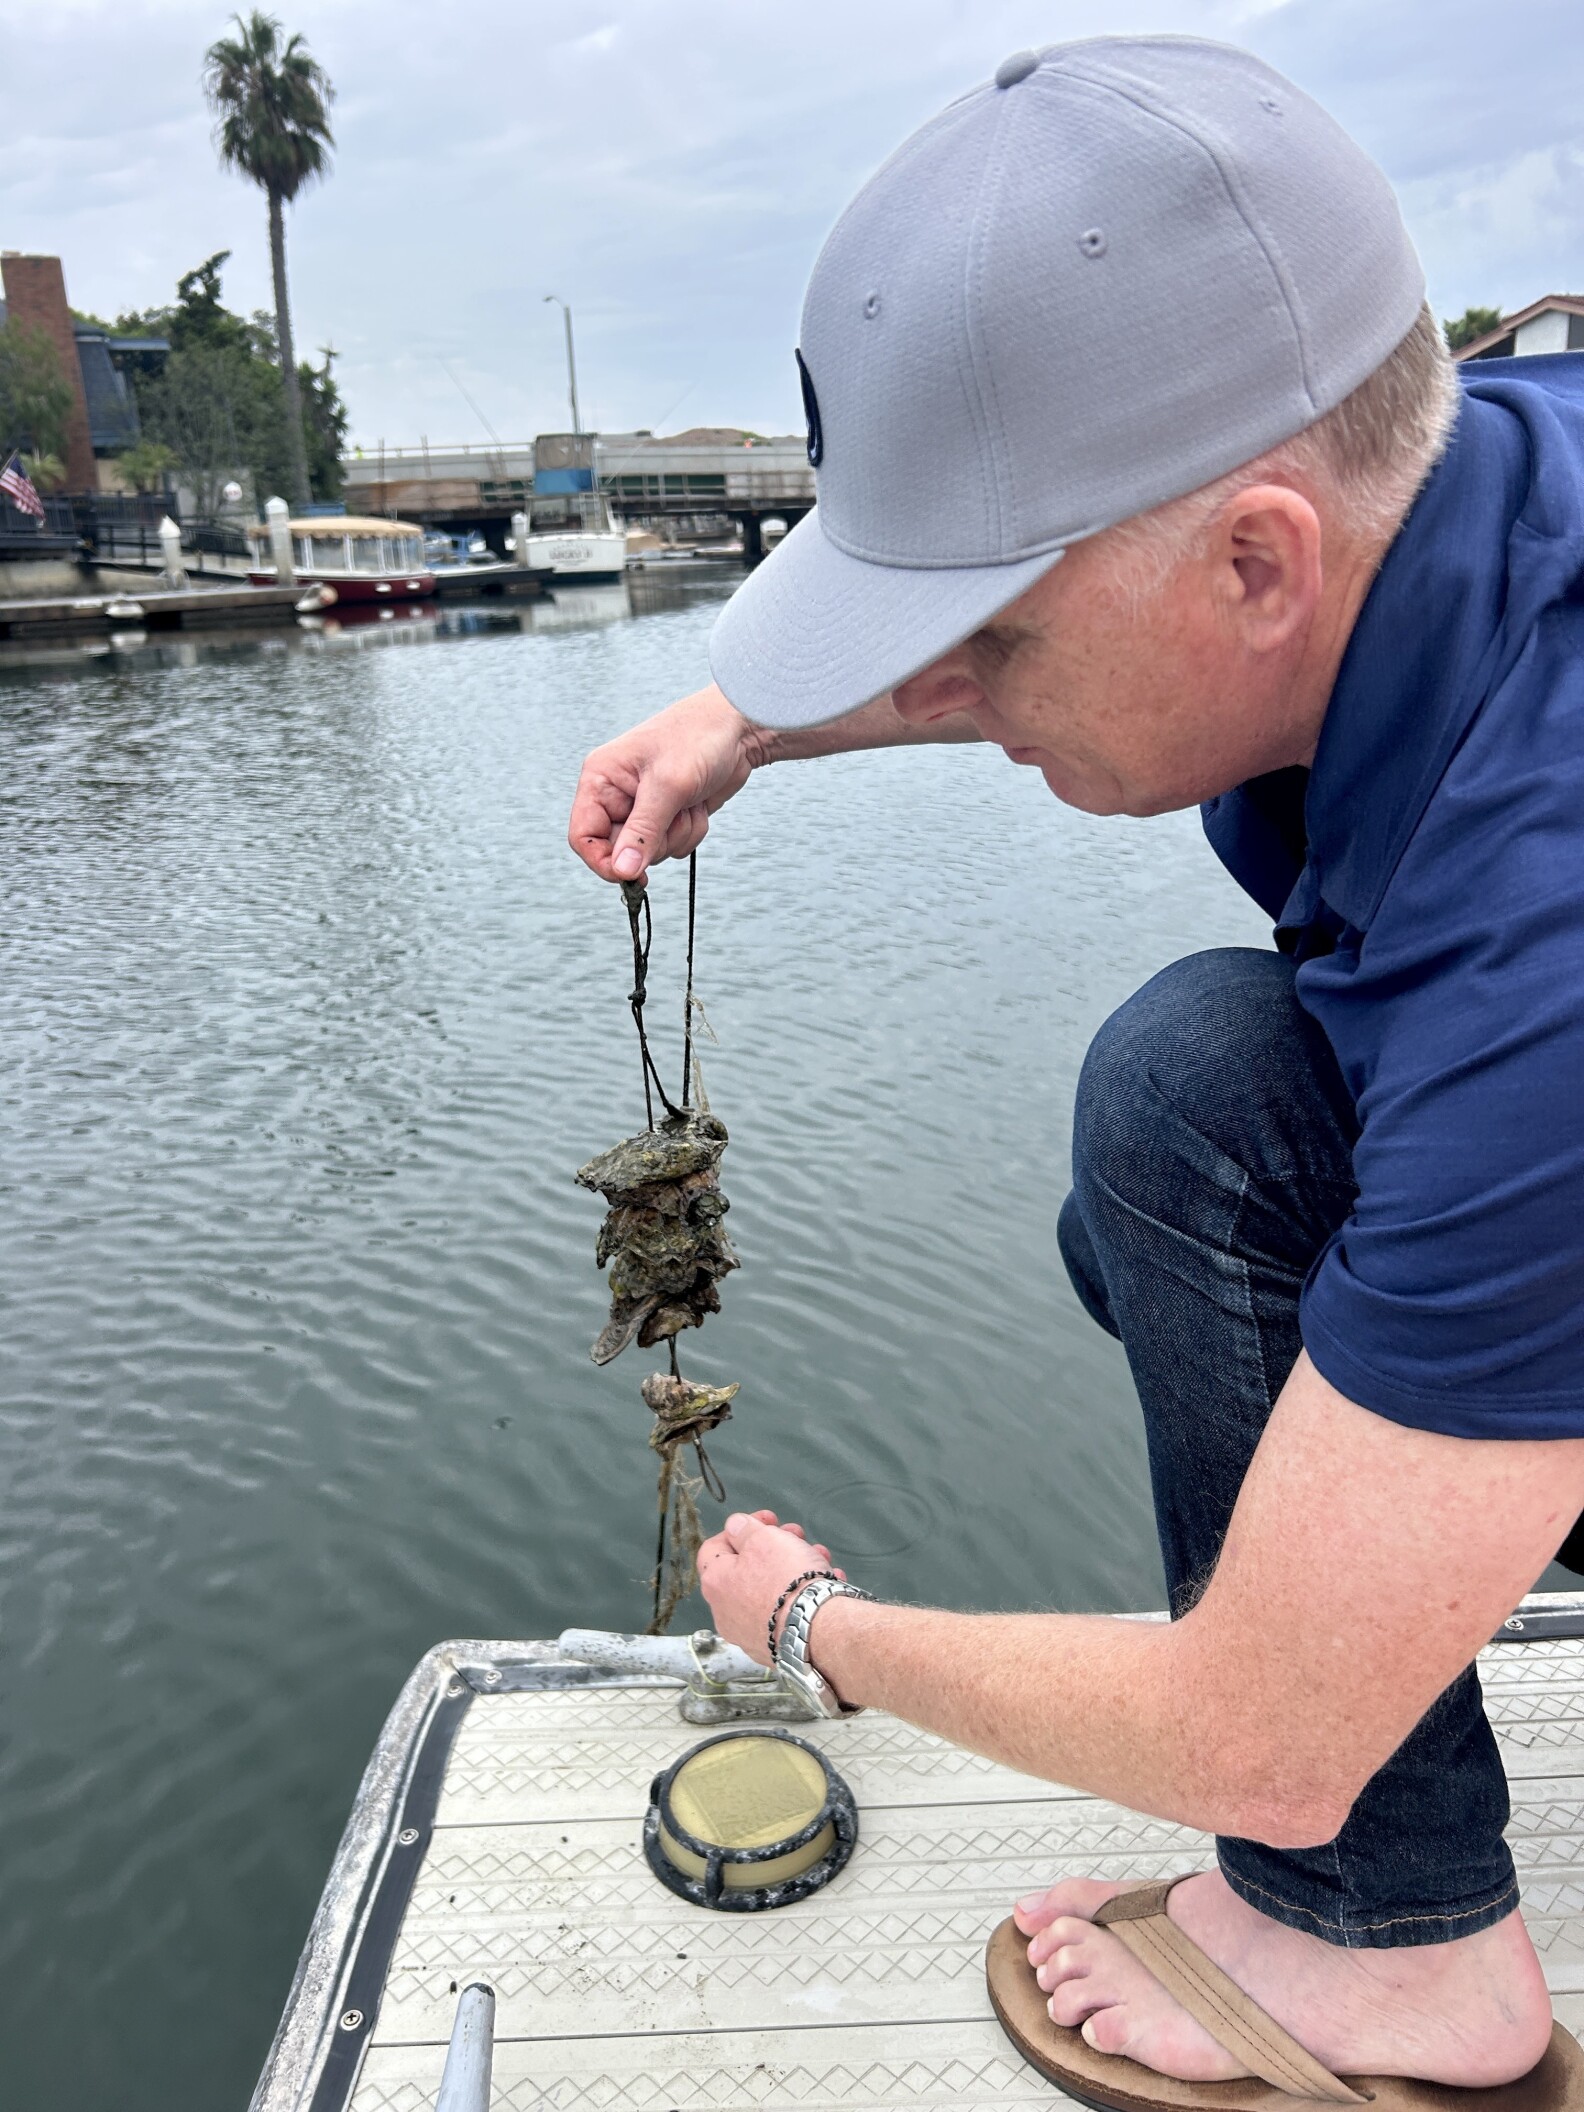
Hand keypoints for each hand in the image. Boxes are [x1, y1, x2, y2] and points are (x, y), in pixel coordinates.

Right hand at [568, 684, 765, 881]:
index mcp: (600, 779)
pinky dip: (689, 832)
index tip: (630, 874)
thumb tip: (623, 871)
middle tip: (673, 817)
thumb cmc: (698, 737)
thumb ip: (643, 832)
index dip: (603, 861)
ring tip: (688, 804)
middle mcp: (616, 794)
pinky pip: (672, 845)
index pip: (583, 836)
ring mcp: (643, 807)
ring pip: (649, 852)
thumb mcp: (667, 786)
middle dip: (653, 843)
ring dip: (676, 836)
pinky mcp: (667, 815)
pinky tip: (697, 806)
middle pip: (619, 850)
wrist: (739, 728)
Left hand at [696, 1510, 845, 1663]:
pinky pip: (785, 1614)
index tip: (769, 1521)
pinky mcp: (773, 1648)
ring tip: (820, 1559)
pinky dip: (803, 1596)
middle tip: (797, 1537)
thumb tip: (734, 1526)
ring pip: (770, 1590)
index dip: (742, 1528)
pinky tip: (826, 1584)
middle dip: (775, 1546)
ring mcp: (749, 1634)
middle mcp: (725, 1612)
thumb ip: (744, 1529)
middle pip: (747, 1569)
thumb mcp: (763, 1538)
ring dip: (794, 1569)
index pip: (715, 1547)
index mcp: (716, 1583)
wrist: (818, 1632)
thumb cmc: (788, 1581)